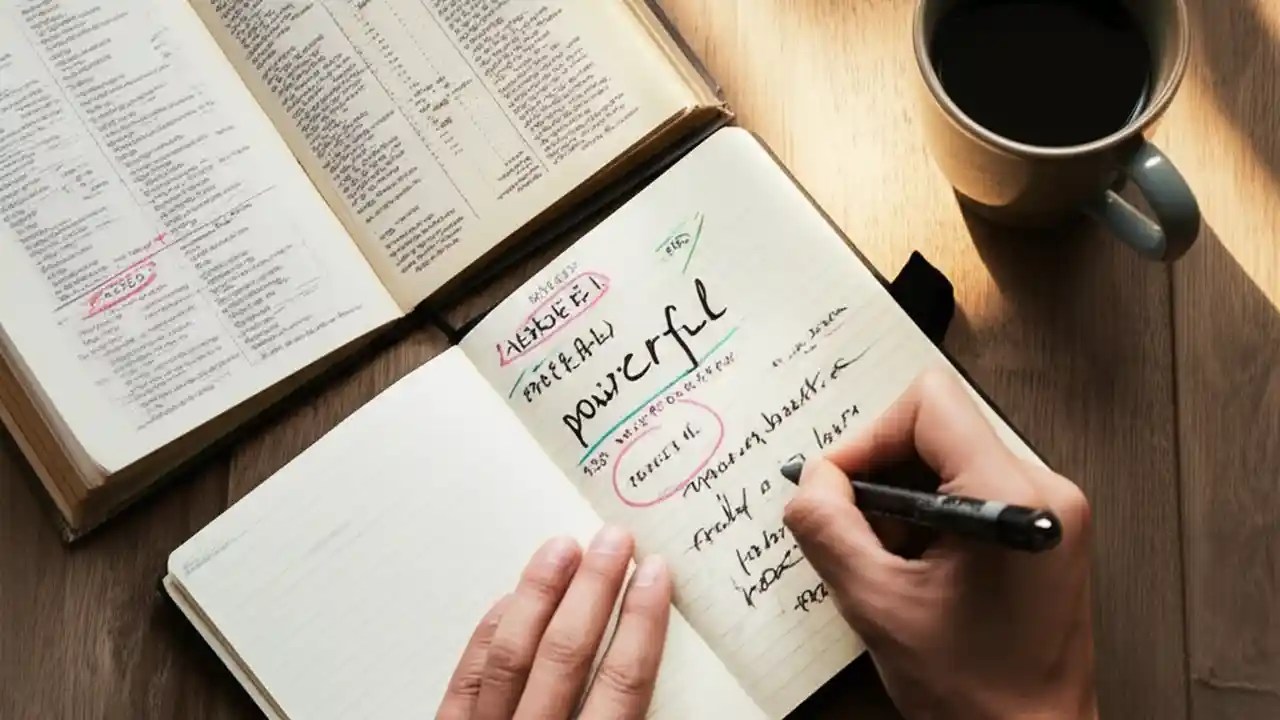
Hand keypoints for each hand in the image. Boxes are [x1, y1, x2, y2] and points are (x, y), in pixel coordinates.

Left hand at [436, 528, 670, 719]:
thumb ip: (630, 715)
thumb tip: (649, 643)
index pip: (623, 682)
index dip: (641, 622)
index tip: (654, 572)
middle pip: (566, 654)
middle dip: (593, 589)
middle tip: (613, 540)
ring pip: (511, 656)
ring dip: (539, 595)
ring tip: (562, 548)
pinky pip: (467, 681)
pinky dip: (488, 636)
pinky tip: (510, 600)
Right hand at [783, 369, 1097, 719]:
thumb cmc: (978, 693)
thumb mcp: (877, 606)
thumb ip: (829, 528)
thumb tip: (811, 479)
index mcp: (1012, 497)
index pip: (928, 404)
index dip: (868, 438)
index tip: (838, 485)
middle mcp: (1044, 490)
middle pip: (935, 429)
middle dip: (881, 479)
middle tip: (862, 537)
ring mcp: (1047, 509)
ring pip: (946, 460)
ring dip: (901, 504)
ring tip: (893, 565)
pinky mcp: (1038, 528)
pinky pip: (966, 490)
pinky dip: (925, 520)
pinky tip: (917, 571)